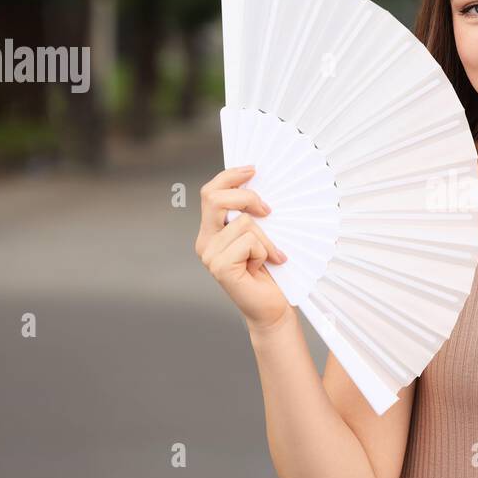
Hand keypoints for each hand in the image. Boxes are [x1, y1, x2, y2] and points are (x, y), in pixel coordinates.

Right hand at [194, 165, 292, 330]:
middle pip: (215, 198)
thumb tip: (260, 182)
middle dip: (246, 196)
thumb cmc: (270, 272)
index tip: (252, 169)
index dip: (229, 176)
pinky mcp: (219, 267)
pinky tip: (263, 266)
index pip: (211, 192)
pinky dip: (264, 252)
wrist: (272, 307)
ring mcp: (209, 255)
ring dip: (266, 239)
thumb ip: (253, 214)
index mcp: (212, 230)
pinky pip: (249, 242)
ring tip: (269, 256)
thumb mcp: (261, 235)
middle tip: (268, 210)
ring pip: (243, 222)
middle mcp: (205, 241)